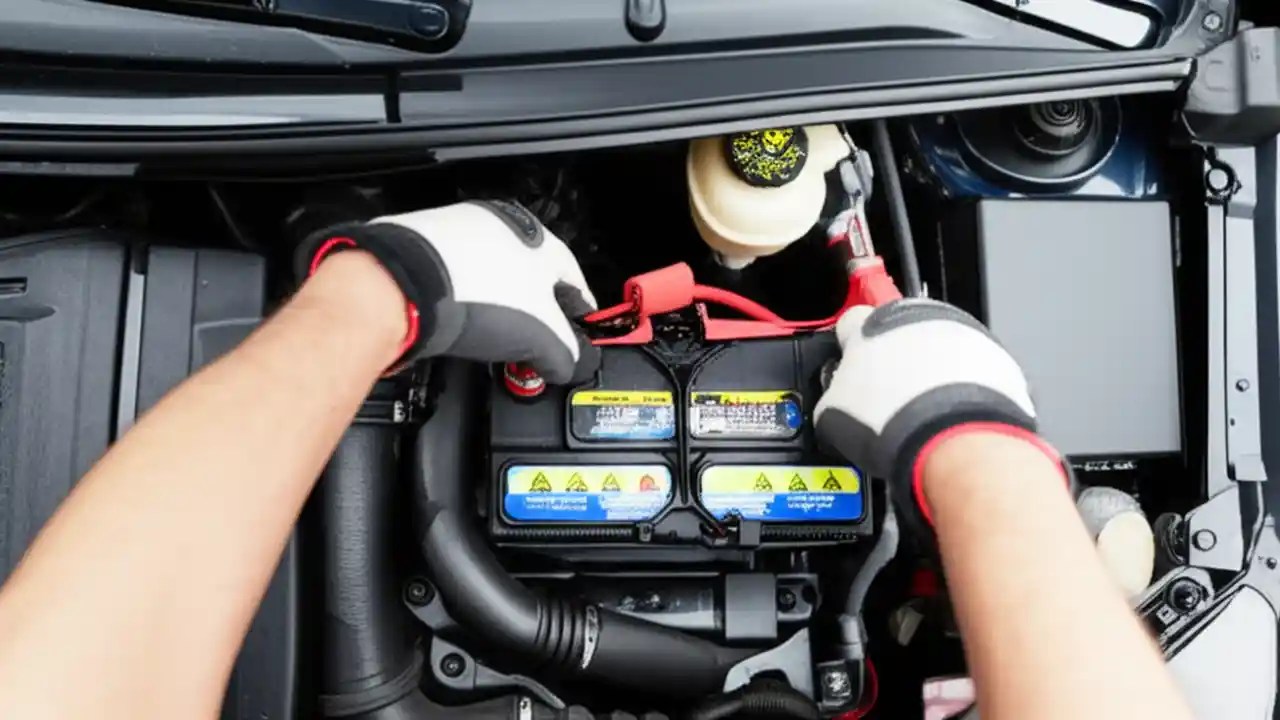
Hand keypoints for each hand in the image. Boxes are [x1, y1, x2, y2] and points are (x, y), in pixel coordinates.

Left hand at [297, 200, 599, 380]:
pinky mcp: (419, 242)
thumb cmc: (470, 295)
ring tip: (491, 336)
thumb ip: (565, 353)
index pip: (572, 279)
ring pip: (488, 274)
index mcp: (536, 236)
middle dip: (533, 312)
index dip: (578, 312)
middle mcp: (497, 223)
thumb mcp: (539, 337)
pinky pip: (452, 276)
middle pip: (528, 275)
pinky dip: (460, 300)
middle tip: (534, 342)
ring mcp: (454, 229)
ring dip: (495, 305)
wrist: (396, 286)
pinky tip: (456, 321)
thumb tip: (569, 365)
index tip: (577, 331)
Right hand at [814, 298, 1057, 535]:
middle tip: (887, 396)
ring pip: (940, 346)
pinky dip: (965, 386)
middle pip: (898, 330)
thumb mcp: (832, 417)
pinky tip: (950, 417)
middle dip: (893, 358)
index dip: (847, 346)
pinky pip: (975, 367)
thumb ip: (831, 396)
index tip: (851, 361)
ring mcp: (962, 333)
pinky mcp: (995, 357)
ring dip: (931, 371)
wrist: (957, 443)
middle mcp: (918, 317)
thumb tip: (832, 407)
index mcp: (871, 324)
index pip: (849, 321)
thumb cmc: (899, 425)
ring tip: (922, 413)